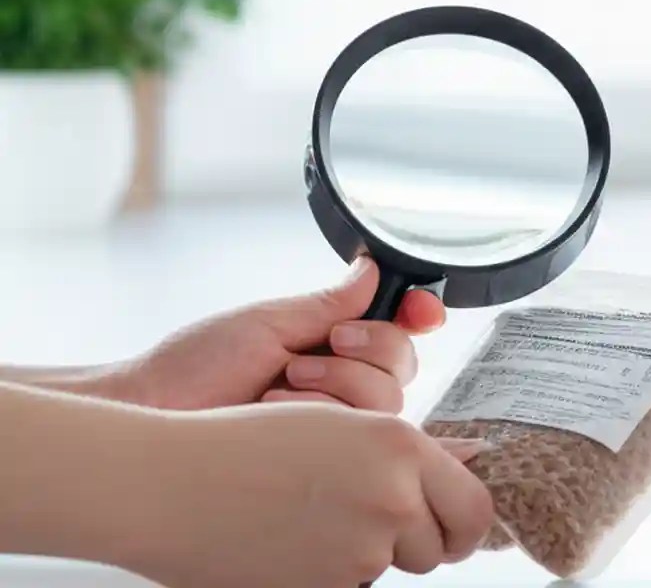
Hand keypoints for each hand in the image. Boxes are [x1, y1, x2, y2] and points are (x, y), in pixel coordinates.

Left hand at [112, 257, 442, 411]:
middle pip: (403, 362)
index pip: (399, 325)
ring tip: (282, 383)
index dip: (418, 313)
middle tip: (316, 349)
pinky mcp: (328, 458)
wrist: (154, 414)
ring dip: (335, 384)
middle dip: (364, 348)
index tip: (418, 310)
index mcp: (331, 341)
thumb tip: (371, 269)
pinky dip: (319, 414)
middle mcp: (341, 381)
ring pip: (387, 399)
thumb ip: (329, 302)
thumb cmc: (195, 367)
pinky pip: (359, 432)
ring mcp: (336, 421)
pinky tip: (277, 415)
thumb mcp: (268, 321)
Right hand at [123, 404, 494, 587]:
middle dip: (417, 540)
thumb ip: (410, 453)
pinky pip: (351, 584)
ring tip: (313, 518)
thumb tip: (474, 458)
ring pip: (392, 565)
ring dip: (369, 552)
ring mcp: (360, 549)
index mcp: (401, 447)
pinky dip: (329, 570)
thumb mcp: (340, 426)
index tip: (452, 525)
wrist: (169, 484)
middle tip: (374, 523)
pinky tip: (290, 539)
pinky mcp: (327, 587)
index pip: (475, 507)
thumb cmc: (244, 442)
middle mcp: (391, 498)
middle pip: (440, 546)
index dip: (464, 522)